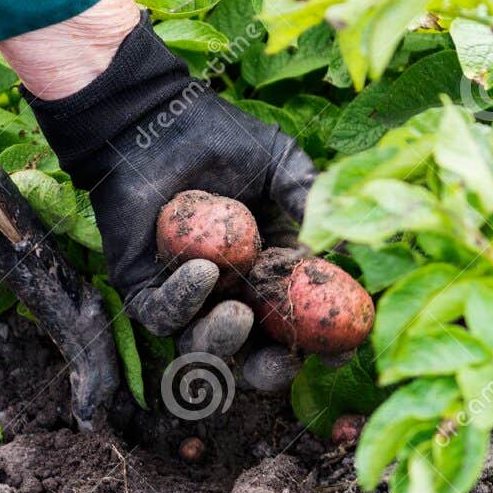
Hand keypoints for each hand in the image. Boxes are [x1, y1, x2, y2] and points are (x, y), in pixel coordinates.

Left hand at [13, 6, 315, 388]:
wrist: (157, 120)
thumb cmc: (223, 139)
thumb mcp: (285, 167)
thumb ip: (315, 204)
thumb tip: (349, 248)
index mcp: (269, 273)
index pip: (295, 325)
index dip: (317, 347)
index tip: (338, 353)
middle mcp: (228, 292)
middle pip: (249, 355)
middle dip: (266, 372)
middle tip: (281, 363)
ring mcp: (185, 293)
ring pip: (200, 346)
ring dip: (222, 341)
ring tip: (237, 314)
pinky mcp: (142, 285)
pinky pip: (160, 315)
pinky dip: (182, 301)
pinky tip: (203, 271)